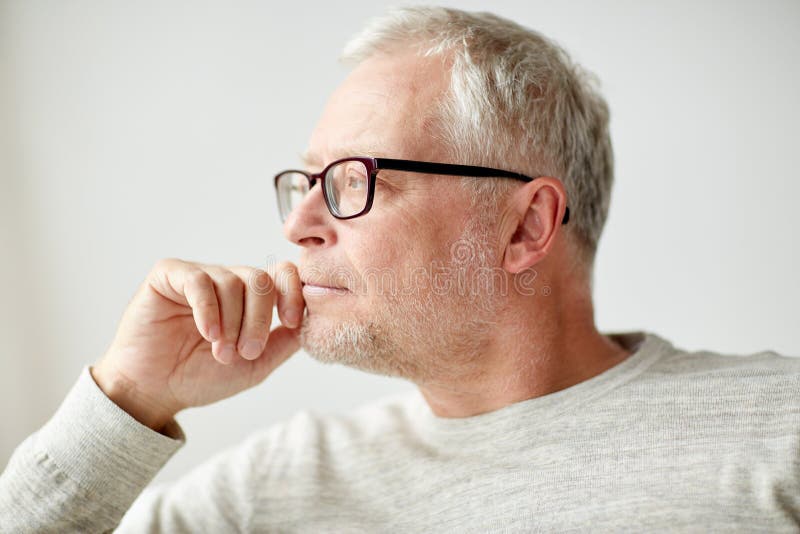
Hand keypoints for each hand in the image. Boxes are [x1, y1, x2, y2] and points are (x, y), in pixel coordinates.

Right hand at [91, 258, 304, 430]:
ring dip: (231, 322)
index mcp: (250, 299)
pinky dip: (208, 308)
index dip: (292, 293)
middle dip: (258, 319)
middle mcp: (227, 282)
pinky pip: (199, 280)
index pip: (282, 275)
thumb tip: (314, 320)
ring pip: (232, 281)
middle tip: (245, 351)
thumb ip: (285, 342)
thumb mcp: (255, 365)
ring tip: (220, 351)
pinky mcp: (168, 276)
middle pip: (260, 279)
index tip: (290, 322)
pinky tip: (207, 333)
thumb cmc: (201, 377)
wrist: (154, 392)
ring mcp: (198, 276)